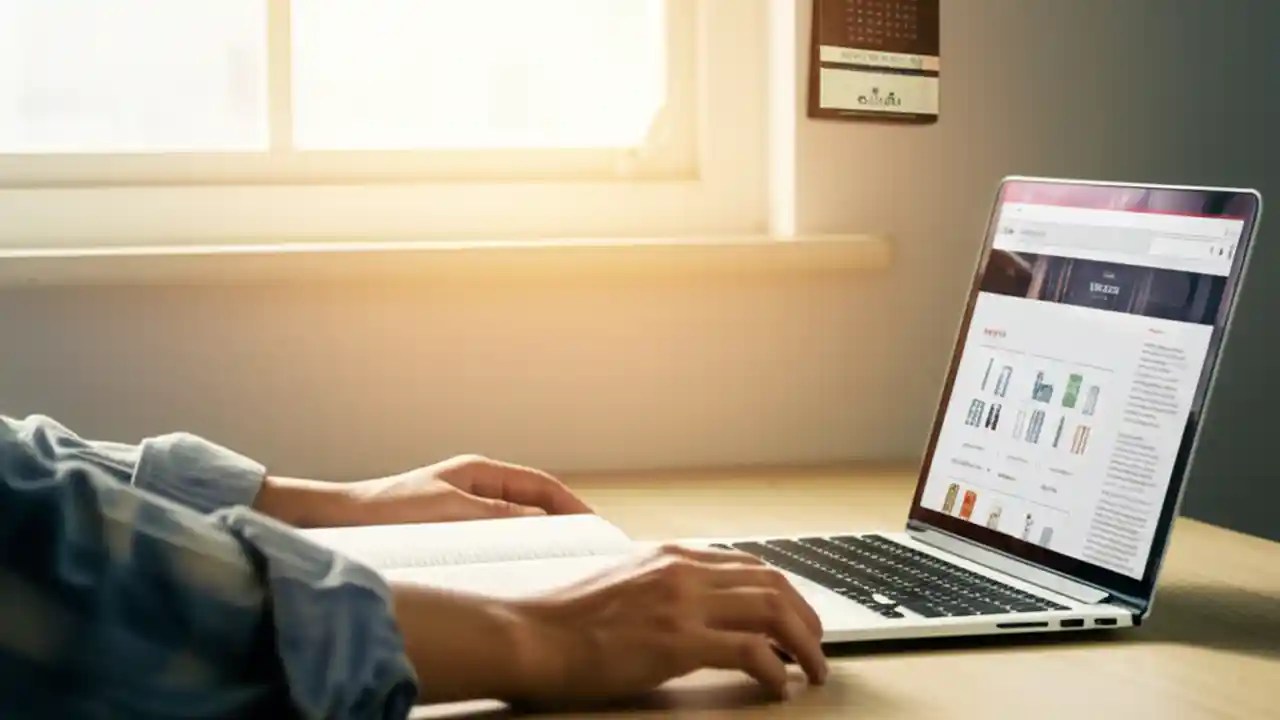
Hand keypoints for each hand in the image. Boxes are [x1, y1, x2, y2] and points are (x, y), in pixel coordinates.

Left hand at [253, 454, 591, 526]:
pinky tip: (522, 565)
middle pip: (534, 499)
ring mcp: (465, 503)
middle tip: (589, 546)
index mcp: (481, 471)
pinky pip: (498, 532)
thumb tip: (543, 517)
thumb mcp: (454, 512)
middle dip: (563, 519)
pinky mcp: (453, 526)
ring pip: (517, 517)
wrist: (346, 521)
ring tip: (564, 557)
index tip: (596, 526)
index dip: (572, 504)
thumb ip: (501, 514)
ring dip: (541, 534)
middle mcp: (476, 484)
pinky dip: (517, 545)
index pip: (542, 484)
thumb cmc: (393, 512)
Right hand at [392, 545, 825, 707]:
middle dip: (806, 618)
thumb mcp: (621, 585)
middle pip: (772, 583)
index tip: (796, 621)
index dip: (784, 595)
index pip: (749, 566)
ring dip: (804, 644)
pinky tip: (779, 687)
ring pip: (773, 610)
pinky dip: (776, 670)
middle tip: (816, 649)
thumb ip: (660, 588)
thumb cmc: (563, 620)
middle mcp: (683, 571)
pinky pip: (751, 651)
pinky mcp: (678, 642)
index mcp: (670, 556)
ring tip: (812, 670)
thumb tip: (693, 612)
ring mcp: (682, 604)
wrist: (530, 635)